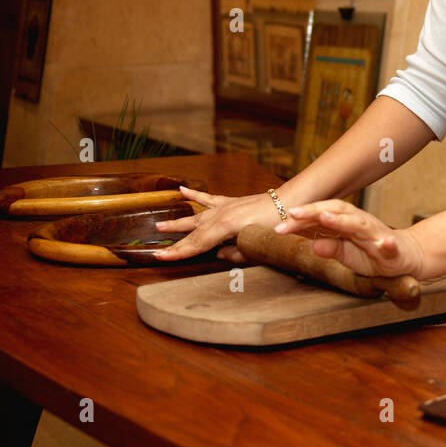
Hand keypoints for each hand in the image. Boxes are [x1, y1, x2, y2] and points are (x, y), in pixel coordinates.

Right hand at [152, 184, 278, 261]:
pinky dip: (195, 194)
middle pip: (194, 233)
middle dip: (175, 243)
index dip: (179, 252)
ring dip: (178, 222)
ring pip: (196, 216)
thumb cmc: (275, 226)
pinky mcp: (231, 202)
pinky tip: (182, 190)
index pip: (197, 244)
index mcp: (225, 227)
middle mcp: (221, 215)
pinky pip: (209, 198)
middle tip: (157, 250)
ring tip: (160, 226)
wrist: (288, 203)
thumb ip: (235, 253)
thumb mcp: (256, 246)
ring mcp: (225, 206)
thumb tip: (219, 255)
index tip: (161, 257)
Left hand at [280, 199, 424, 278]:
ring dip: (342, 220)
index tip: (280, 226)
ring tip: (325, 218)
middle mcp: (360, 224)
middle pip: (337, 212)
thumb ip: (330, 247)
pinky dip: (387, 244)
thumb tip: (312, 244)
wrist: (405, 257)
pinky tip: (384, 244)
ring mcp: (376, 234)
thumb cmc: (372, 254)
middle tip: (293, 214)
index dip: (301, 219)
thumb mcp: (346, 253)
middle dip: (315, 211)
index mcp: (346, 224)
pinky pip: (389, 246)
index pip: (321, 217)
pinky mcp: (392, 249)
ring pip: (359, 224)